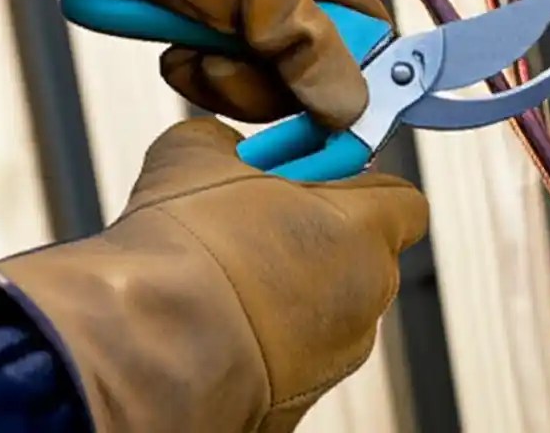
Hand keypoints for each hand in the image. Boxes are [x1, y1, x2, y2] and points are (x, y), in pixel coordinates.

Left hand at [0, 0, 385, 128]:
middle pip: (310, 84)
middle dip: (263, 83)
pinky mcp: (211, 36)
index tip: (323, 122)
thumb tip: (352, 109)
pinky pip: (217, 84)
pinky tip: (174, 44)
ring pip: (259, 92)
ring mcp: (253, 21)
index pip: (370, 50)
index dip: (348, 87)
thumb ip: (313, 50)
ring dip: (221, 79)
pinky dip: (193, 73)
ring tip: (193, 42)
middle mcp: (300, 0)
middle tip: (228, 57)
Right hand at [0, 117, 428, 432]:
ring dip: (285, 294)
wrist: (147, 349)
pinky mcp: (294, 407)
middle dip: (314, 237)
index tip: (313, 173)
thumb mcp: (195, 152)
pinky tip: (208, 327)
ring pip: (323, 313)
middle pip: (360, 256)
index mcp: (365, 229)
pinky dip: (257, 344)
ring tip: (219, 280)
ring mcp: (334, 360)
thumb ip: (229, 143)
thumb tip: (221, 146)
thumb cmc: (186, 256)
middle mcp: (366, 300)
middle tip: (255, 222)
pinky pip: (286, 361)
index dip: (354, 182)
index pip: (403, 198)